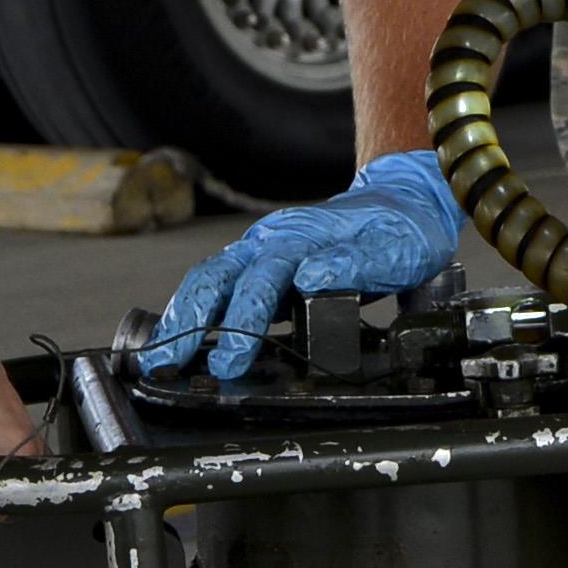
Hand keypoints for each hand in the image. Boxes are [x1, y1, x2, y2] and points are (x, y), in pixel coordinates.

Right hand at [140, 151, 470, 377]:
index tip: (230, 361)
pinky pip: (222, 284)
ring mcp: (264, 249)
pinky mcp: (263, 264)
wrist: (405, 204)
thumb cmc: (401, 231)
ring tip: (161, 354)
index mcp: (302, 237)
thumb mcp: (395, 250)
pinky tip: (184, 337)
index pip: (261, 280)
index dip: (242, 322)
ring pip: (211, 278)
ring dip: (183, 315)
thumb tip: (311, 278)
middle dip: (189, 321)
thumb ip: (356, 263)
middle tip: (169, 363)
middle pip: (217, 276)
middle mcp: (273, 239)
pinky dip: (197, 310)